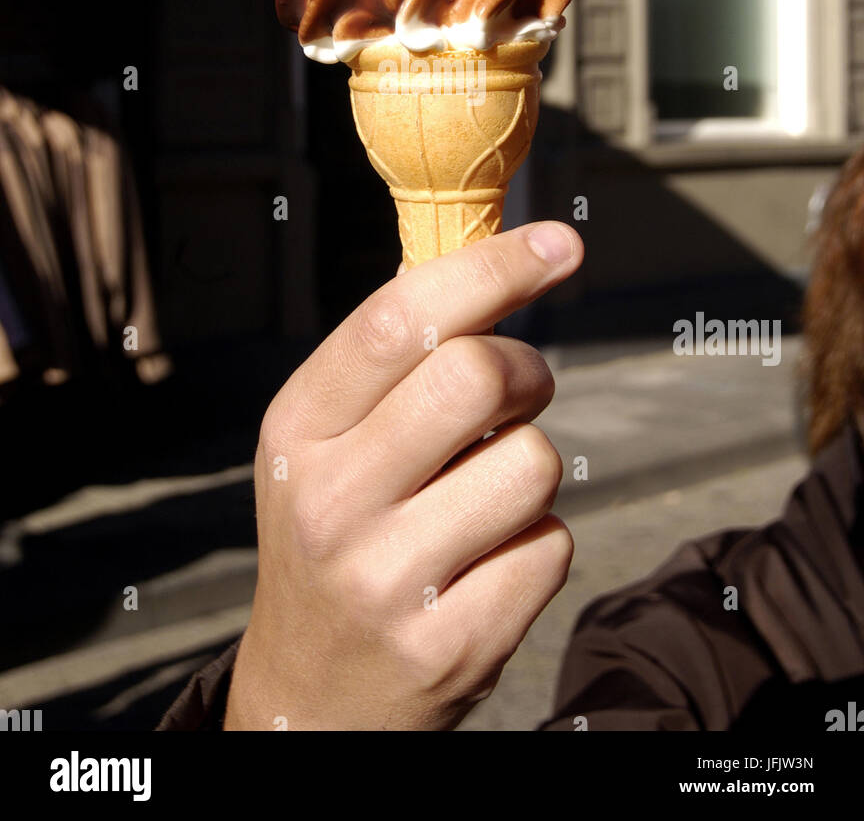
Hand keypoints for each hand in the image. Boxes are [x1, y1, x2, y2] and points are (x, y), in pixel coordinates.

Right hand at [224, 221, 582, 730]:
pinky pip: (552, 545)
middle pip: (478, 376)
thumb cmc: (336, 535)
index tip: (558, 244)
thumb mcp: (325, 442)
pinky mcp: (451, 645)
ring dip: (530, 466)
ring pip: (534, 461)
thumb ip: (393, 358)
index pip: (398, 319)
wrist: (310, 698)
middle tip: (520, 389)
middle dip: (526, 369)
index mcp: (298, 431)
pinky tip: (486, 563)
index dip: (490, 268)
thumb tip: (499, 254)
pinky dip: (538, 542)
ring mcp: (388, 581)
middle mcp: (331, 501)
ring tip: (484, 496)